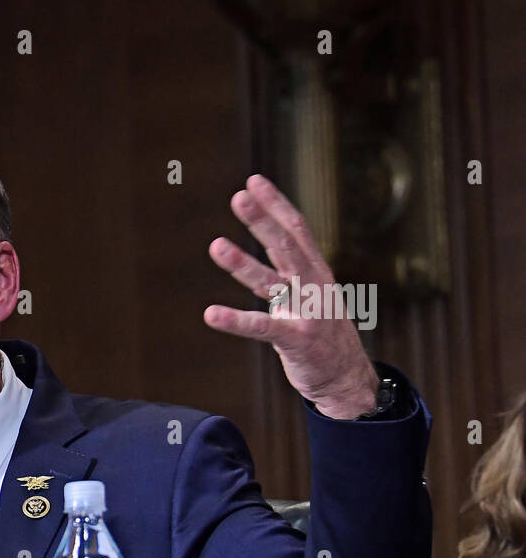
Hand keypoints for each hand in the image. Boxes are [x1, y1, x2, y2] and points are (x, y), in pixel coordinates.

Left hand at [204, 174, 377, 419]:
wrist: (347, 376)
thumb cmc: (323, 331)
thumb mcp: (313, 292)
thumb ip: (293, 268)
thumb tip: (273, 238)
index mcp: (316, 271)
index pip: (297, 229)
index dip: (276, 204)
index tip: (253, 181)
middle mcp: (313, 286)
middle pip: (286, 246)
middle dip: (262, 221)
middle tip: (239, 197)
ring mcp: (306, 312)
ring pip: (271, 282)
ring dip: (243, 264)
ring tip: (216, 245)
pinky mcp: (297, 339)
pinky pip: (263, 327)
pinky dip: (236, 320)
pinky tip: (211, 313)